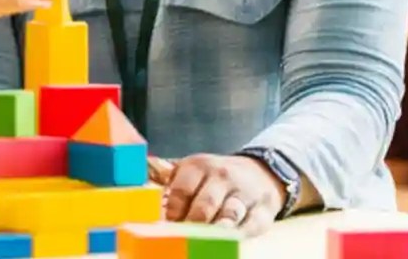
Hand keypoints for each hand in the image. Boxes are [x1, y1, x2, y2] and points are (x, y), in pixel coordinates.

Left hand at [163, 153, 285, 236]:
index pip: (181, 190)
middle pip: (204, 205)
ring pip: (229, 213)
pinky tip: (228, 241)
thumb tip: (145, 205)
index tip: (165, 227)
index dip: (172, 212)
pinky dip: (240, 235)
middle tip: (181, 239)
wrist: (260, 172)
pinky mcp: (263, 210)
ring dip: (216, 229)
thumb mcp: (194, 172)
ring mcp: (243, 193)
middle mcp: (222, 177)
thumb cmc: (215, 179)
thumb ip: (172, 187)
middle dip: (191, 225)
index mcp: (199, 166)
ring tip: (204, 241)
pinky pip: (252, 225)